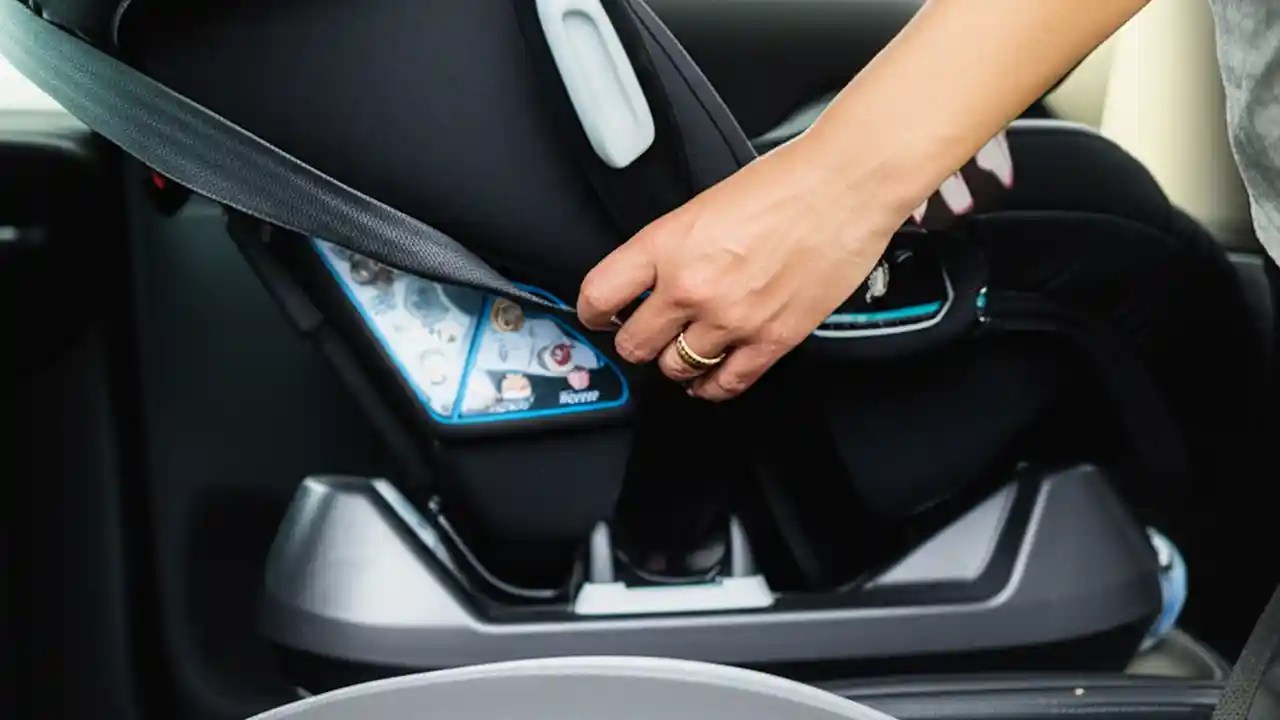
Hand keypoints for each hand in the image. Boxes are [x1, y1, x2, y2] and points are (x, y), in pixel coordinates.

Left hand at [576, 135, 906, 400]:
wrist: (844, 188)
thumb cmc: (786, 183)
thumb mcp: (705, 205)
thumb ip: (674, 246)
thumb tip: (652, 278)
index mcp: (668, 243)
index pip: (599, 294)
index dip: (591, 312)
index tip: (597, 316)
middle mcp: (692, 286)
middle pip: (634, 344)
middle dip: (635, 342)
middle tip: (644, 335)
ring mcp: (730, 319)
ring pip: (676, 369)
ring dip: (675, 364)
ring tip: (682, 352)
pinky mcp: (770, 340)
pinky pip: (725, 383)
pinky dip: (712, 387)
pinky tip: (710, 378)